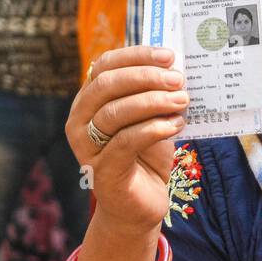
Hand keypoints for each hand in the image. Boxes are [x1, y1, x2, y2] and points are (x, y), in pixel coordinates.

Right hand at [65, 45, 187, 236]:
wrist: (141, 204)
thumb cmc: (145, 156)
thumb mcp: (150, 117)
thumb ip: (153, 92)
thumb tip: (175, 67)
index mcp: (88, 100)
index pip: (105, 65)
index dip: (135, 56)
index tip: (168, 56)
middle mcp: (79, 120)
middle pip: (106, 85)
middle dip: (145, 77)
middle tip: (177, 79)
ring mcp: (86, 147)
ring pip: (115, 112)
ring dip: (153, 102)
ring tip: (182, 100)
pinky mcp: (102, 171)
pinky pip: (126, 142)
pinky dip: (154, 129)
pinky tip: (176, 124)